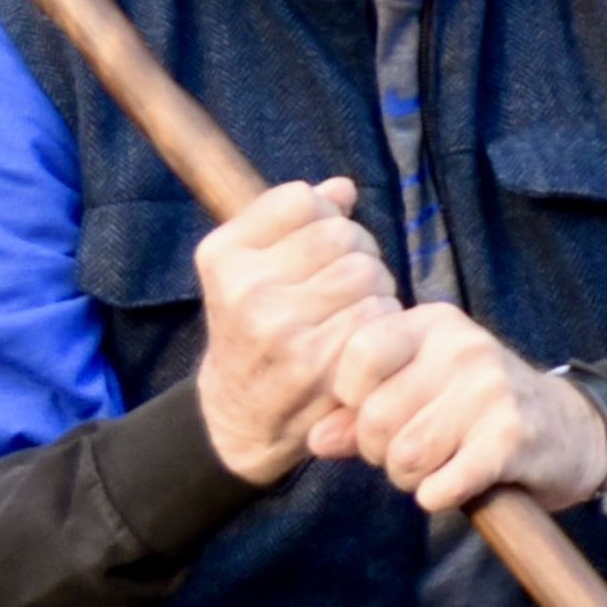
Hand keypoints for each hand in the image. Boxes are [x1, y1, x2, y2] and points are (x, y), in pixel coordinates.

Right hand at [189, 178, 400, 487]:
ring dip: (374, 291)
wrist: (240, 417)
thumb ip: (294, 222)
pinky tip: (360, 342)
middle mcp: (245, 287)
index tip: (317, 250)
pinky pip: (378, 317)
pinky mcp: (315, 364)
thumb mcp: (253, 268)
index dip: (326, 220)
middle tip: (342, 290)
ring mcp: (278, 327)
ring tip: (351, 314)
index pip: (304, 199)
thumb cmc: (256, 330)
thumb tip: (343, 188)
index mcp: (224, 254)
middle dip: (356, 256)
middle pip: (344, 235)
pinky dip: (382, 327)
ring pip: (367, 272)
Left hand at [327, 306, 606, 517]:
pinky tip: (457, 486)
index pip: (358, 352)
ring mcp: (490, 389)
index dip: (352, 400)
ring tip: (439, 468)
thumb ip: (361, 411)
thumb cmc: (483, 412)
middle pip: (376, 418)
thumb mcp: (423, 393)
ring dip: (413, 479)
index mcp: (433, 325)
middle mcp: (463, 347)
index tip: (376, 415)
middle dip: (383, 453)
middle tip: (413, 454)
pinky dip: (439, 497)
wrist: (575, 430)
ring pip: (405, 457)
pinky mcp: (511, 436)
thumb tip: (315, 439)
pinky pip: (441, 485)